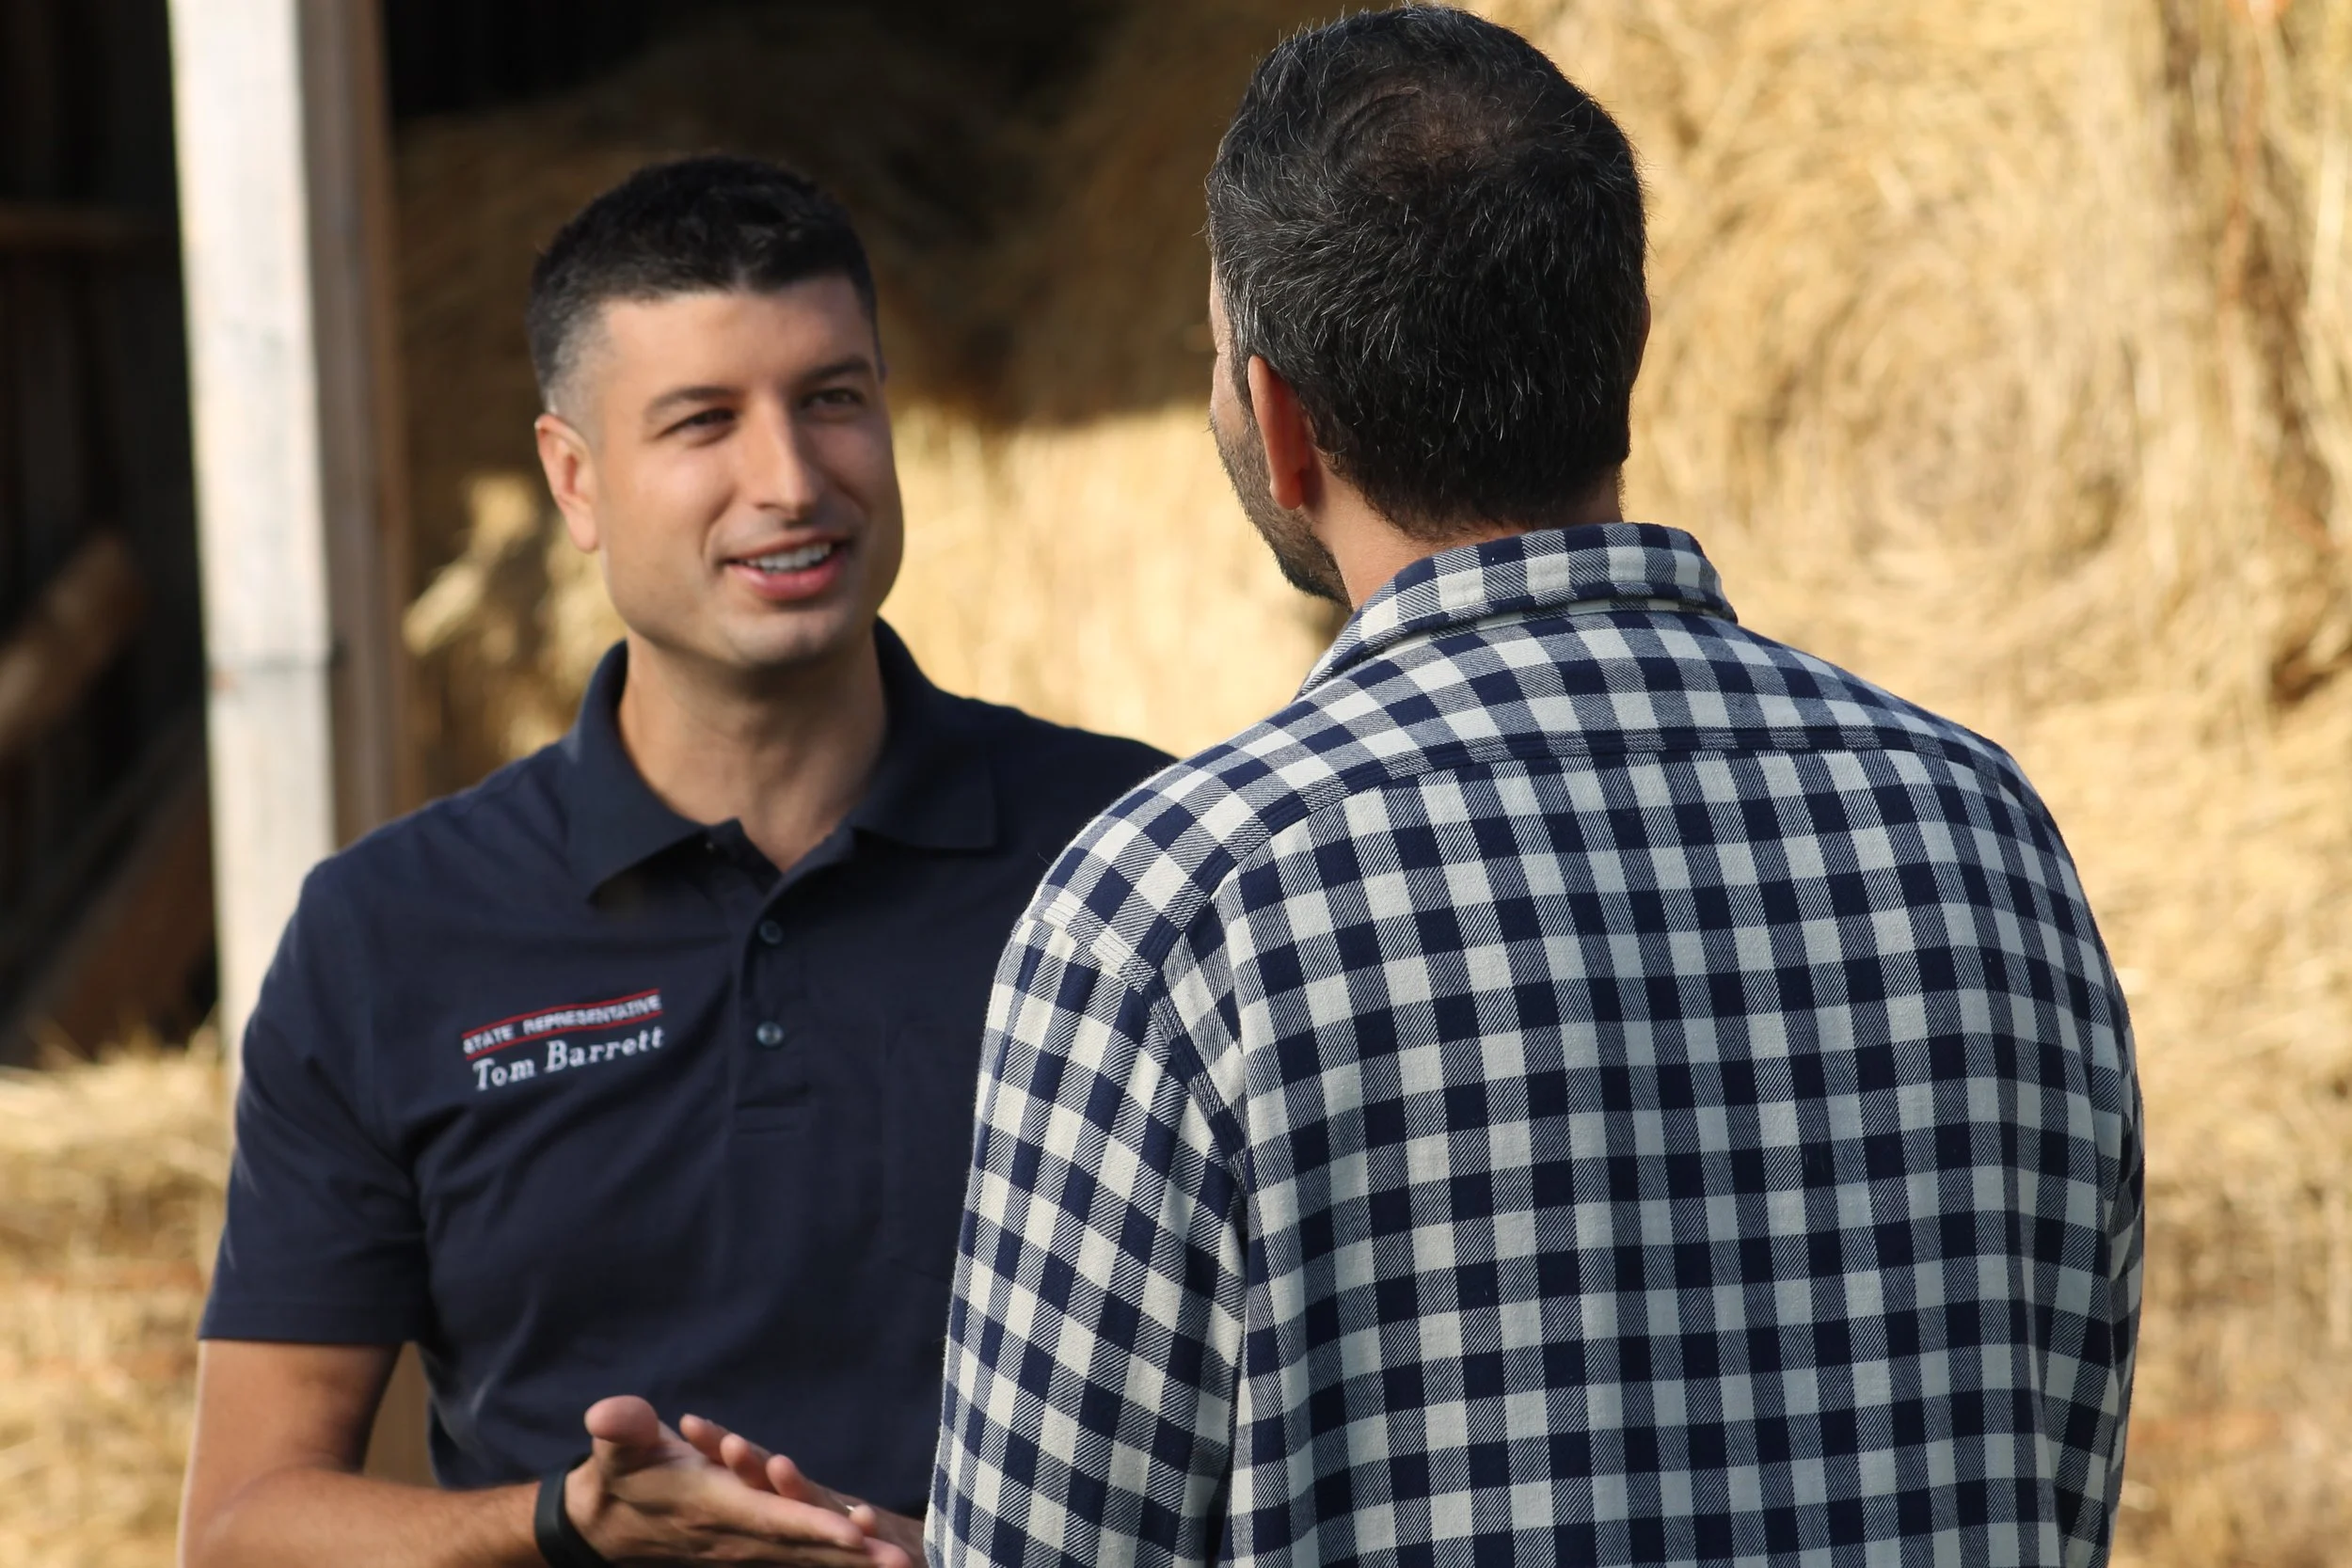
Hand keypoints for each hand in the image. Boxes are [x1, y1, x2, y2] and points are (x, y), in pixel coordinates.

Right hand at [565, 1395, 905, 1565]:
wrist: (610, 1520)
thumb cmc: (621, 1473)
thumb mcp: (617, 1447)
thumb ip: (621, 1430)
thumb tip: (610, 1414)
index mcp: (716, 1508)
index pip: (773, 1521)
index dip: (814, 1528)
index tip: (857, 1534)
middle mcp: (740, 1535)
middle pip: (807, 1548)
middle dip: (855, 1556)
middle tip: (903, 1561)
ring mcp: (750, 1545)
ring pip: (812, 1556)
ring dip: (856, 1562)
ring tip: (904, 1563)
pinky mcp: (756, 1544)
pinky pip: (805, 1555)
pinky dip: (839, 1559)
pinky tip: (874, 1558)